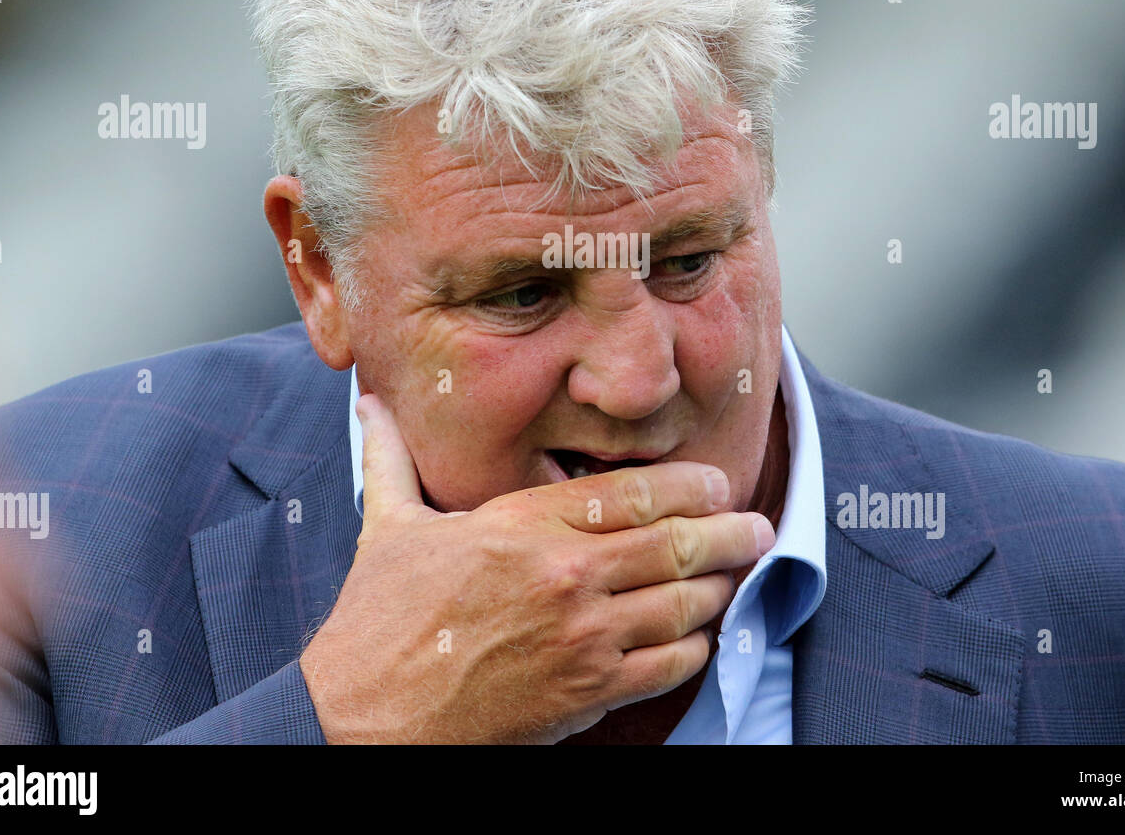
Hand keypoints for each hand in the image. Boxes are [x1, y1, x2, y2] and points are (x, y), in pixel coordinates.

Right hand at [298, 393, 773, 743]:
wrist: (367, 719)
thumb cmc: (377, 623)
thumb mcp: (387, 527)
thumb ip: (391, 459)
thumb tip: (368, 405)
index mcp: (521, 525)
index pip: (630, 492)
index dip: (688, 484)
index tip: (716, 481)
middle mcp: (564, 575)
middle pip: (675, 544)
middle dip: (729, 533)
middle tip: (756, 527)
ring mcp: (581, 636)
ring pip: (682, 603)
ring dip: (720, 588)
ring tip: (738, 575)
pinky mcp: (586, 693)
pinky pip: (667, 665)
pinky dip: (695, 647)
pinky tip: (702, 635)